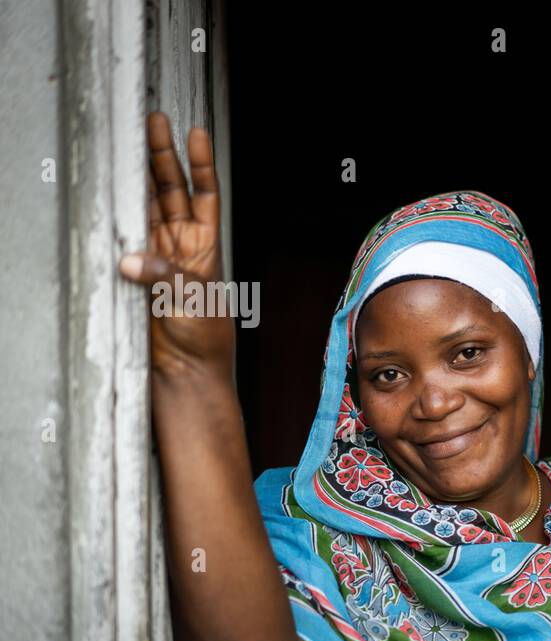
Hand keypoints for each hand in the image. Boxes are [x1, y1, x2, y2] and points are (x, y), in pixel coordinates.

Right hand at [117, 112, 230, 380]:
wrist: (186, 373)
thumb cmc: (203, 339)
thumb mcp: (193, 301)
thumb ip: (164, 275)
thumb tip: (129, 258)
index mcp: (205, 246)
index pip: (204, 195)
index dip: (200, 164)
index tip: (195, 132)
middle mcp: (179, 245)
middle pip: (170, 191)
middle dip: (161, 155)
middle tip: (152, 120)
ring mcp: (154, 255)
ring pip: (145, 205)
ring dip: (137, 174)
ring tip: (128, 140)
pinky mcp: (132, 271)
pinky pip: (122, 234)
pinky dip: (114, 212)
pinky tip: (108, 186)